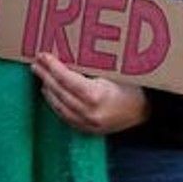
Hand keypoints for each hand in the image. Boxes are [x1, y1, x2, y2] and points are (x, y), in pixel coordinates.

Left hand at [32, 54, 149, 135]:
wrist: (146, 112)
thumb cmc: (134, 86)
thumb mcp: (116, 71)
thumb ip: (93, 65)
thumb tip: (70, 51)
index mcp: (97, 96)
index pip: (67, 80)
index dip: (53, 67)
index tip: (43, 55)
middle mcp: (89, 113)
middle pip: (60, 93)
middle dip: (46, 76)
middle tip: (36, 62)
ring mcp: (87, 124)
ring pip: (59, 106)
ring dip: (47, 89)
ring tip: (40, 74)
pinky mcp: (87, 130)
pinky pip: (64, 116)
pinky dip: (55, 103)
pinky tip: (49, 92)